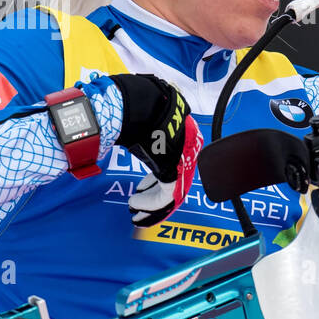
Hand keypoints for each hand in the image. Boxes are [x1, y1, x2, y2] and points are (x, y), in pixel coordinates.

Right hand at [110, 73, 202, 226]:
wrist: (144, 107)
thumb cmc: (141, 112)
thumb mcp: (144, 127)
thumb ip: (144, 139)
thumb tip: (131, 140)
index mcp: (182, 140)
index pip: (174, 168)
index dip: (155, 182)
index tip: (141, 189)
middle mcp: (187, 153)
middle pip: (174, 184)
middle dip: (153, 198)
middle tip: (138, 206)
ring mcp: (183, 164)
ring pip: (171, 195)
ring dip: (151, 205)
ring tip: (135, 210)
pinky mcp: (176, 174)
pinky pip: (166, 196)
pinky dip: (149, 203)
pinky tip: (135, 205)